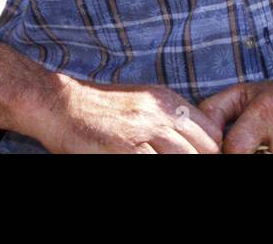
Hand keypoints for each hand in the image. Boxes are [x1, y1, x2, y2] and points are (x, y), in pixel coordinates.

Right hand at [31, 75, 222, 152]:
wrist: (61, 103)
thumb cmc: (100, 109)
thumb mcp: (142, 104)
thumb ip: (167, 121)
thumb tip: (191, 144)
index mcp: (168, 101)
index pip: (211, 134)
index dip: (210, 153)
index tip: (203, 159)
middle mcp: (161, 113)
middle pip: (204, 149)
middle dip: (201, 162)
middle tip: (192, 169)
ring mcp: (145, 130)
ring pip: (185, 158)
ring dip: (183, 166)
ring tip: (174, 171)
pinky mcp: (126, 148)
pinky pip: (156, 164)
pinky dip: (159, 168)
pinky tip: (148, 168)